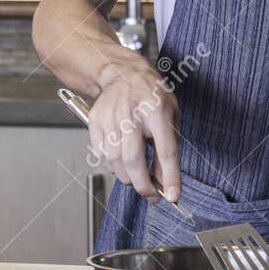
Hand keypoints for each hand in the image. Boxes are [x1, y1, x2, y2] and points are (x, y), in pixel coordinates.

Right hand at [86, 59, 181, 204]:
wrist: (122, 73)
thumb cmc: (151, 95)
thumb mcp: (171, 115)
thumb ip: (169, 146)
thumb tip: (163, 179)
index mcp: (157, 110)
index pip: (166, 150)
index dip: (170, 176)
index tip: (173, 196)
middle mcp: (131, 113)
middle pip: (133, 159)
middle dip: (143, 185)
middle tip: (151, 196)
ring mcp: (110, 117)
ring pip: (115, 161)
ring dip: (127, 178)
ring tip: (137, 178)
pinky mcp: (94, 121)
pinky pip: (101, 154)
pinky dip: (112, 166)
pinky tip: (122, 163)